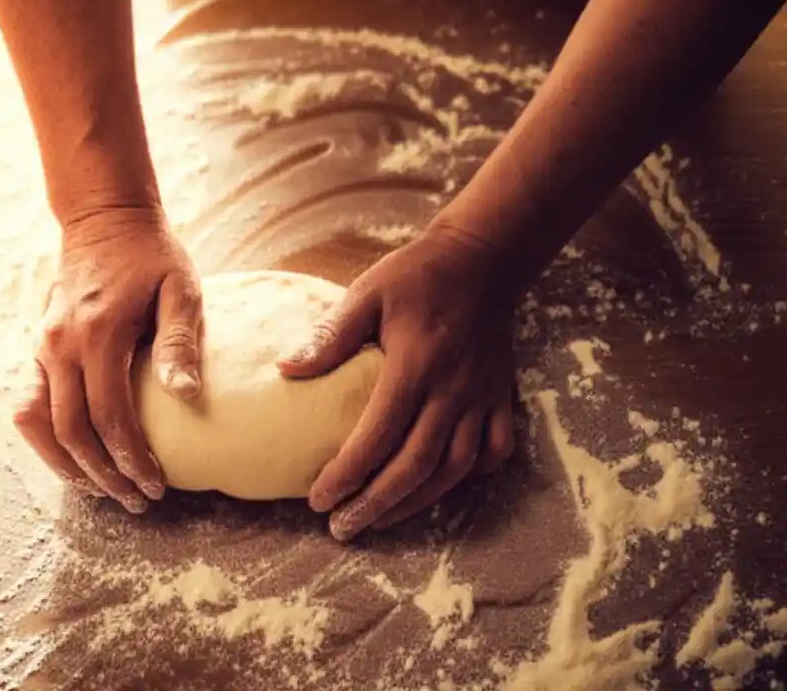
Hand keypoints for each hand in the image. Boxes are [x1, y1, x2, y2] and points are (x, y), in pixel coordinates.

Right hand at [13, 206, 202, 512]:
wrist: (103, 218)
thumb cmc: (152, 255)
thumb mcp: (182, 289)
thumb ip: (180, 342)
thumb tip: (186, 396)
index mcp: (99, 333)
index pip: (109, 416)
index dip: (131, 459)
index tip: (156, 487)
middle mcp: (60, 345)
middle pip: (70, 432)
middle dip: (103, 475)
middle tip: (136, 501)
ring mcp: (42, 347)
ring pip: (38, 424)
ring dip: (67, 465)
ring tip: (102, 489)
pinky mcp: (37, 348)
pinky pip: (30, 404)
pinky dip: (47, 438)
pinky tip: (76, 457)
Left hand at [278, 220, 516, 540]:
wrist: (483, 258)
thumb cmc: (415, 275)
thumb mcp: (366, 293)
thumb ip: (330, 336)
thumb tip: (285, 371)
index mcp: (415, 366)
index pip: (378, 436)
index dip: (348, 473)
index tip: (319, 498)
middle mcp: (453, 390)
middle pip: (415, 466)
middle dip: (376, 503)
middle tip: (342, 527)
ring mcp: (482, 397)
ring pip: (454, 469)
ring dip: (416, 502)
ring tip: (380, 520)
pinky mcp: (501, 397)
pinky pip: (494, 451)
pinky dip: (470, 476)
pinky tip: (440, 486)